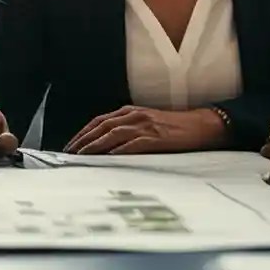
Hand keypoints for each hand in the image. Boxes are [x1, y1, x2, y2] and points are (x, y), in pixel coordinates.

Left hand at [64, 106, 225, 154]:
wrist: (200, 125)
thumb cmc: (172, 127)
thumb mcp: (146, 123)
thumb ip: (127, 130)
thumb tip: (104, 146)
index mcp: (130, 111)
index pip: (99, 121)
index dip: (83, 132)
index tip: (70, 145)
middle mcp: (135, 116)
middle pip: (102, 126)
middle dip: (83, 140)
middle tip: (69, 153)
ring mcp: (145, 126)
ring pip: (113, 134)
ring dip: (95, 145)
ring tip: (82, 156)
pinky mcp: (157, 138)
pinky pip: (134, 144)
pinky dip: (120, 150)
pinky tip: (109, 158)